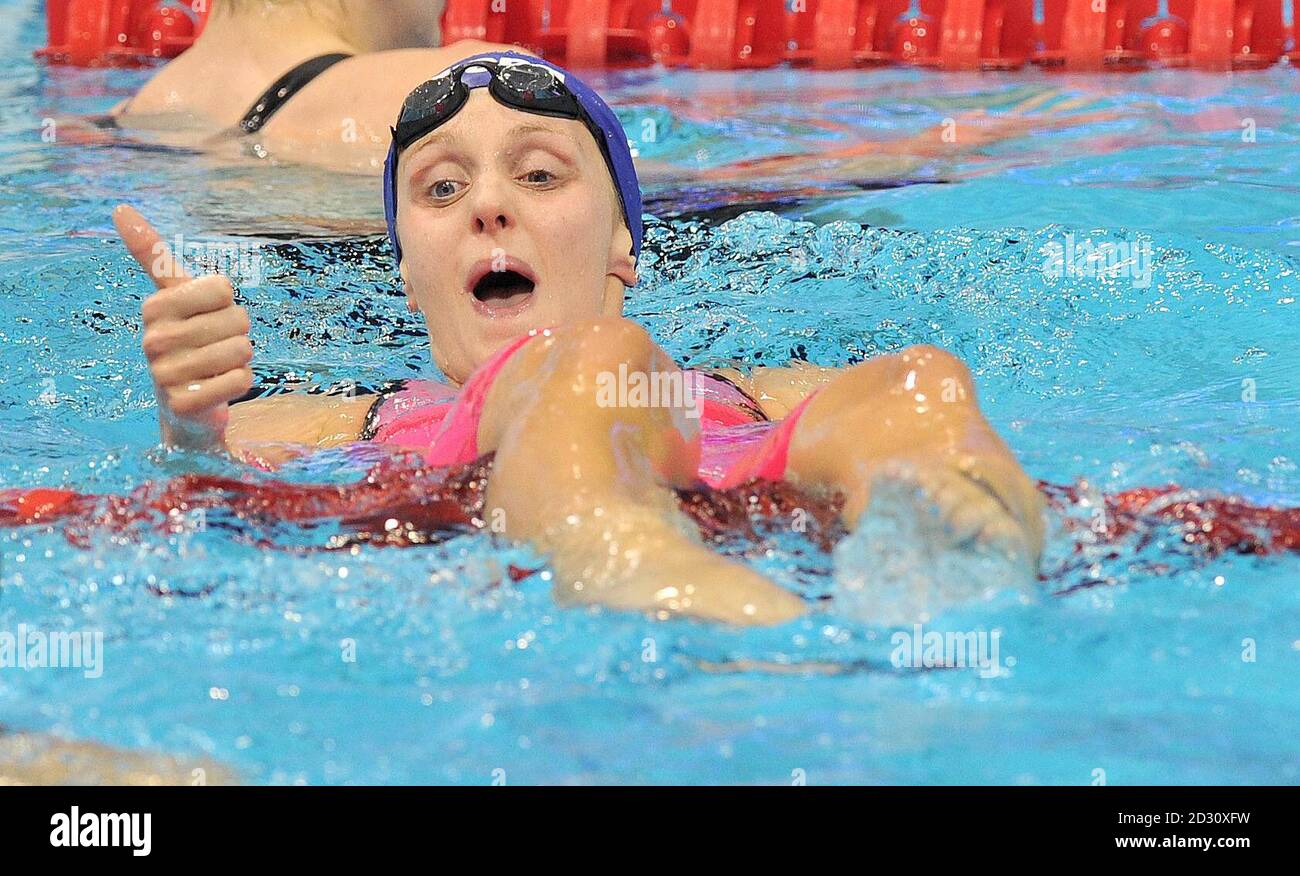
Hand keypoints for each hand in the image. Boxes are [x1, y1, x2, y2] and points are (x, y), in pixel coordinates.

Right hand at [113, 205, 253, 449]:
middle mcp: (153, 338)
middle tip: (214, 346)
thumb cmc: (188, 338)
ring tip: (215, 366)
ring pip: (242, 349)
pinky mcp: (183, 404)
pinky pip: (240, 380)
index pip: (222, 287)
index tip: (207, 314)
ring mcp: (165, 374)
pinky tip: (217, 387)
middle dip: (237, 333)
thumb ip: (153, 254)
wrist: (185, 402)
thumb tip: (119, 207)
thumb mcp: (175, 294)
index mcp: (154, 306)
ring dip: (240, 359)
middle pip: (239, 319)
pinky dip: (240, 382)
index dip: (227, 302)